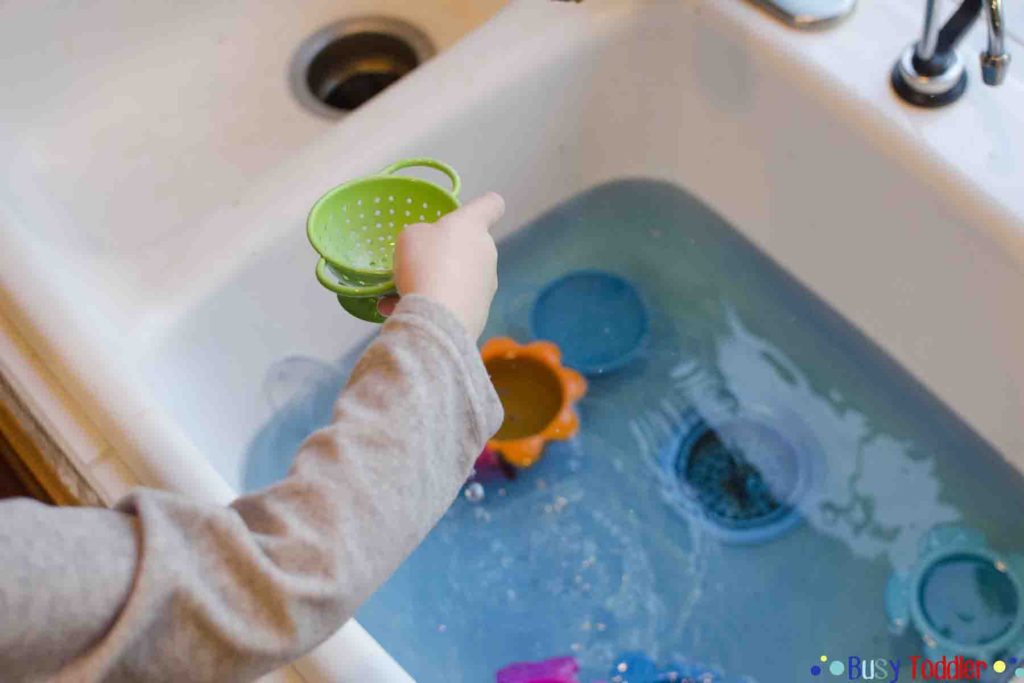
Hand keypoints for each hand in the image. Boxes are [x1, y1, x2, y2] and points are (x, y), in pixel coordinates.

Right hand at [377, 192, 503, 338]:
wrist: (438, 317)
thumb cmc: (425, 263)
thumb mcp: (411, 235)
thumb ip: (423, 236)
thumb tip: (429, 250)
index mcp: (473, 226)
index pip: (492, 204)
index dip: (484, 205)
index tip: (470, 213)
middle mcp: (487, 254)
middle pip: (471, 247)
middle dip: (448, 255)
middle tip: (418, 264)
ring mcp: (487, 286)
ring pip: (460, 279)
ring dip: (436, 284)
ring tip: (400, 295)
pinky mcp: (481, 313)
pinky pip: (455, 303)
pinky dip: (435, 306)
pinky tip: (406, 311)